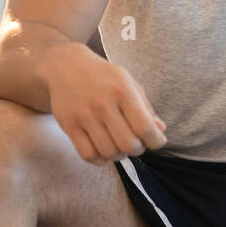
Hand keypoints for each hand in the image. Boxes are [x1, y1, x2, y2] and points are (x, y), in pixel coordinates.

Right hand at [45, 43, 166, 164]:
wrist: (65, 66)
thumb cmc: (103, 77)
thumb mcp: (128, 83)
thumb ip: (146, 108)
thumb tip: (160, 131)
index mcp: (122, 90)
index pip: (145, 128)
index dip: (156, 141)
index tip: (155, 140)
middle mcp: (103, 103)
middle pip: (128, 144)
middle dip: (138, 150)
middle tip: (135, 143)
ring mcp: (84, 116)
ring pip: (108, 153)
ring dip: (119, 155)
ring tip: (119, 146)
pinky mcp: (69, 125)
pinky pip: (88, 155)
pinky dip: (100, 159)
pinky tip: (103, 150)